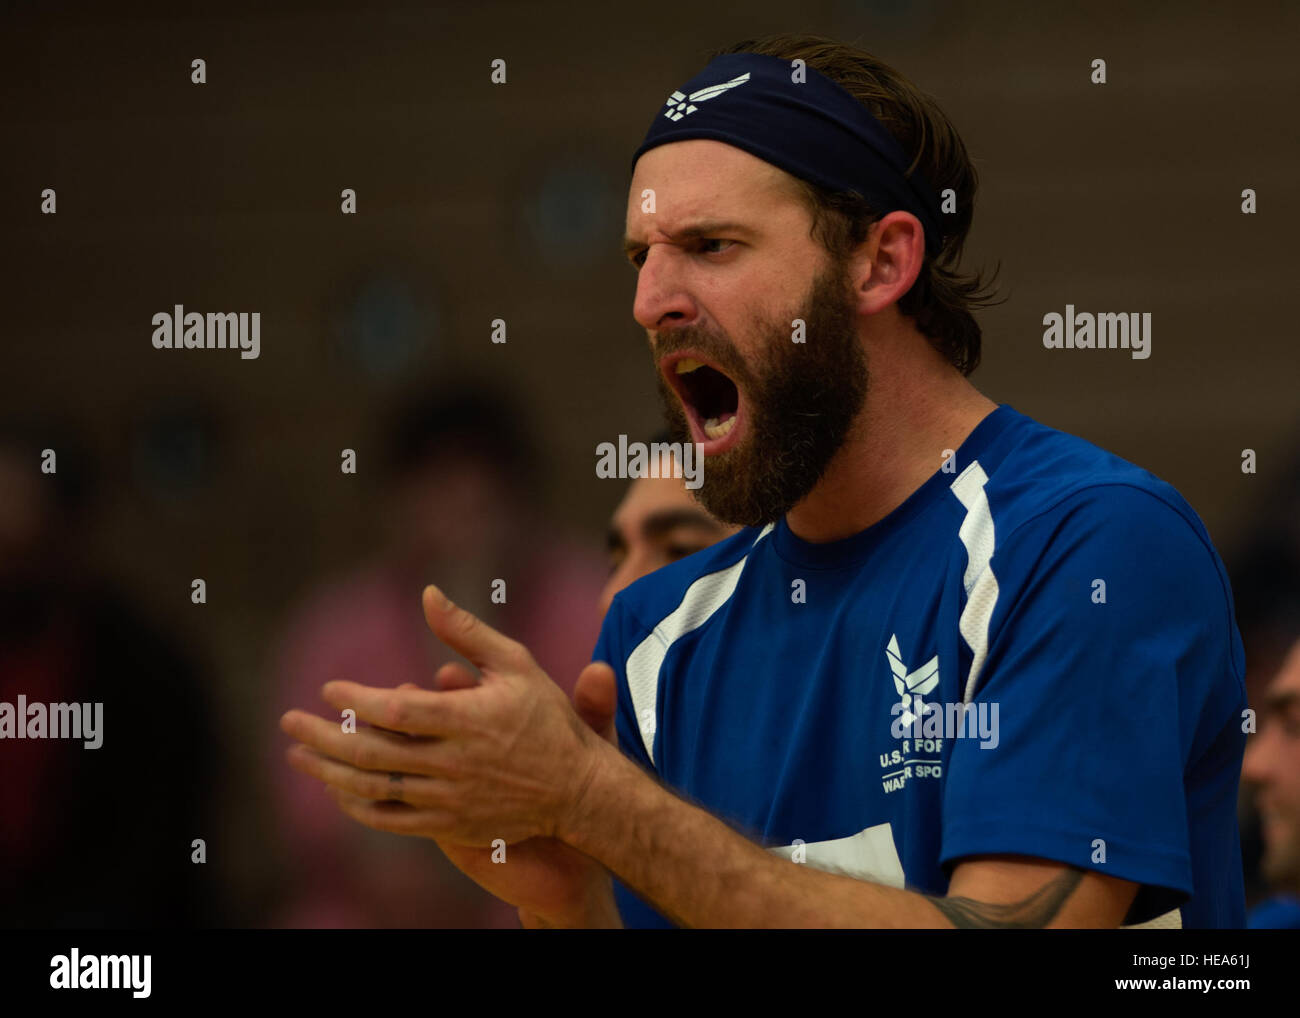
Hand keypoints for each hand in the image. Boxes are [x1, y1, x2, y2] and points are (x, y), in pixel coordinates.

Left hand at [280, 585, 621, 924]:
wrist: (576, 788)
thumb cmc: (546, 718)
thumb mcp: (515, 663)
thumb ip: (466, 631)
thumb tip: (428, 592)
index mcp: (470, 719)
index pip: (397, 711)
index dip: (357, 701)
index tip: (328, 688)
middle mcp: (456, 763)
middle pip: (374, 753)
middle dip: (324, 736)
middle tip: (289, 720)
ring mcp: (451, 799)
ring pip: (375, 788)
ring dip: (329, 772)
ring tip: (297, 754)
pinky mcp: (450, 824)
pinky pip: (391, 819)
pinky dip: (358, 805)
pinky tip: (337, 789)